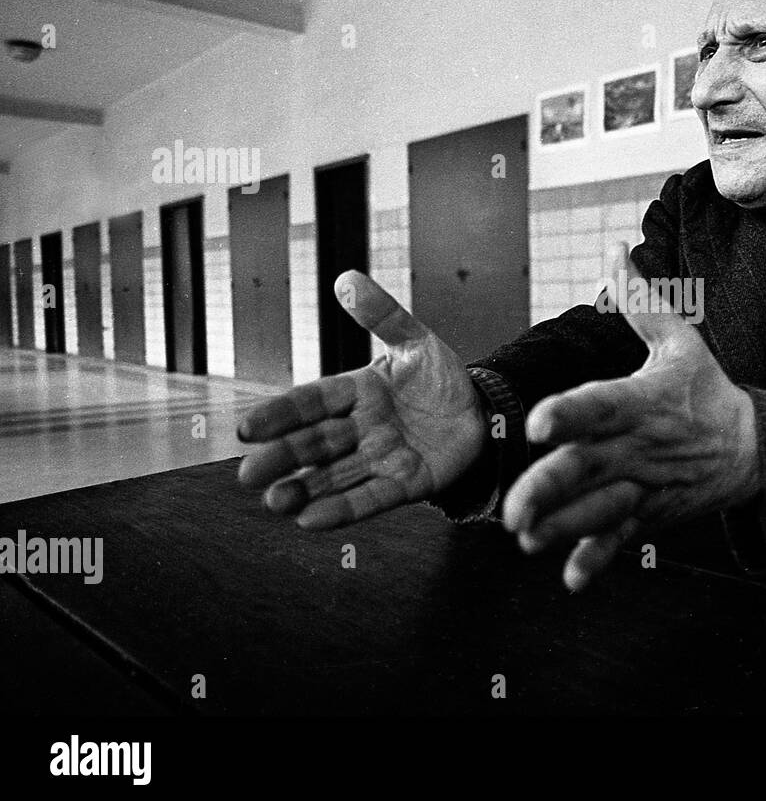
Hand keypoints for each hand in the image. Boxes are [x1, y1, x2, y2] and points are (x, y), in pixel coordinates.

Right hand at [236, 271, 487, 527]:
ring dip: (303, 490)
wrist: (483, 411)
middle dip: (282, 460)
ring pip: (333, 477)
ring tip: (275, 502)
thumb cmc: (441, 377)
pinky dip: (342, 510)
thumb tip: (346, 279)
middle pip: (313, 445)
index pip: (311, 403)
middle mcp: (360, 429)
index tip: (248, 428)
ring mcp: (380, 459)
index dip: (280, 415)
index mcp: (355, 392)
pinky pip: (370, 499)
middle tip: (248, 475)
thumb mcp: (416, 342)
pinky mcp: (405, 485)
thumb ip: (383, 315)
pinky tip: (311, 521)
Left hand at [501, 244, 759, 590]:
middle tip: (513, 509)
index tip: (537, 424)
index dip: (571, 414)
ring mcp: (646, 485)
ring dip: (563, 528)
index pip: (603, 405)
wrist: (757, 448)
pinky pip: (622, 540)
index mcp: (642, 402)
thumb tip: (613, 249)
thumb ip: (640, 300)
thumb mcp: (681, 341)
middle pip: (590, 469)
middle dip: (551, 490)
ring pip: (600, 510)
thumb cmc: (706, 391)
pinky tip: (570, 578)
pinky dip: (597, 559)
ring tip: (526, 539)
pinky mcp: (651, 514)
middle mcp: (640, 448)